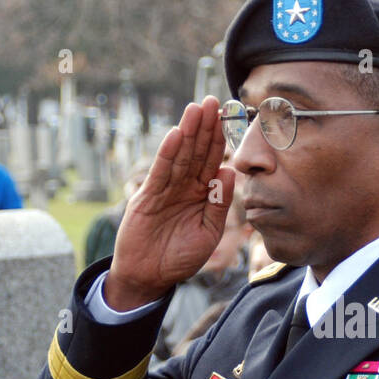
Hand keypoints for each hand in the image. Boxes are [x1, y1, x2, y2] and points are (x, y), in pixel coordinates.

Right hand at [105, 96, 234, 309]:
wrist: (150, 277)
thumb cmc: (181, 258)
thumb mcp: (208, 232)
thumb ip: (219, 204)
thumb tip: (231, 171)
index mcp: (202, 194)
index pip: (213, 161)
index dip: (221, 140)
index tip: (229, 117)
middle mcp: (184, 187)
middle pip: (197, 152)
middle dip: (205, 127)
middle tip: (212, 101)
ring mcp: (165, 190)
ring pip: (179, 156)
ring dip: (187, 133)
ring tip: (195, 109)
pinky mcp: (147, 197)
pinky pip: (160, 173)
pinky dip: (167, 154)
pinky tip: (175, 135)